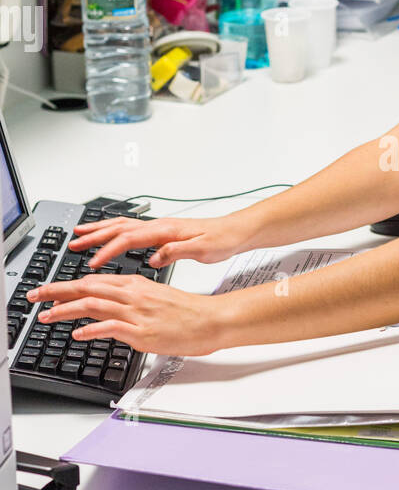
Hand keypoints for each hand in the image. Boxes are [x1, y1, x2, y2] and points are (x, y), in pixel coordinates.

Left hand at [26, 275, 229, 354]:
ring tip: (47, 316)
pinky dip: (90, 330)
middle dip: (56, 292)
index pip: (93, 281)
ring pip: (93, 304)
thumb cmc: (188, 312)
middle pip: (87, 288)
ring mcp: (137, 312)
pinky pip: (110, 327)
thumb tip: (107, 311)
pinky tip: (78, 334)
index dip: (66, 285)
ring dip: (65, 310)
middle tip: (35, 297)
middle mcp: (133, 295)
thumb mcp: (155, 300)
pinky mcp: (142, 331)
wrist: (212, 319)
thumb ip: (130, 302)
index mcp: (135, 284)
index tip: (48, 291)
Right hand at [68, 214, 245, 269]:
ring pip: (122, 225)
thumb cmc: (222, 240)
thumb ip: (177, 252)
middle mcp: (159, 225)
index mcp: (165, 230)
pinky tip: (109, 239)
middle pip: (118, 227)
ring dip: (100, 231)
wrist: (235, 231)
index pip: (128, 238)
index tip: (93, 264)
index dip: (108, 250)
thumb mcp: (203, 250)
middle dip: (94, 236)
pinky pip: (131, 229)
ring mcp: (159, 227)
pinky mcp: (162, 232)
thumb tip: (155, 257)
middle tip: (73, 245)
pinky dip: (114, 232)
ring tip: (80, 237)